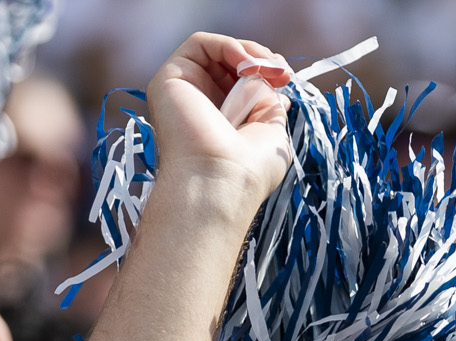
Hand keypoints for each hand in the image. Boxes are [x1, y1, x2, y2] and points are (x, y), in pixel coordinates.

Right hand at [146, 33, 292, 201]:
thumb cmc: (248, 171)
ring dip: (247, 51)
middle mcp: (199, 103)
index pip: (240, 80)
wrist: (220, 182)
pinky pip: (199, 44)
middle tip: (281, 71)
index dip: (265, 72)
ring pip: (215, 50)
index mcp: (221, 118)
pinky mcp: (169, 79)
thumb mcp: (271, 133)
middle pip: (228, 62)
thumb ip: (271, 106)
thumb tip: (276, 86)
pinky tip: (247, 64)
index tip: (286, 78)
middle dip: (260, 58)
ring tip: (266, 67)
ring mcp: (183, 90)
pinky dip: (228, 46)